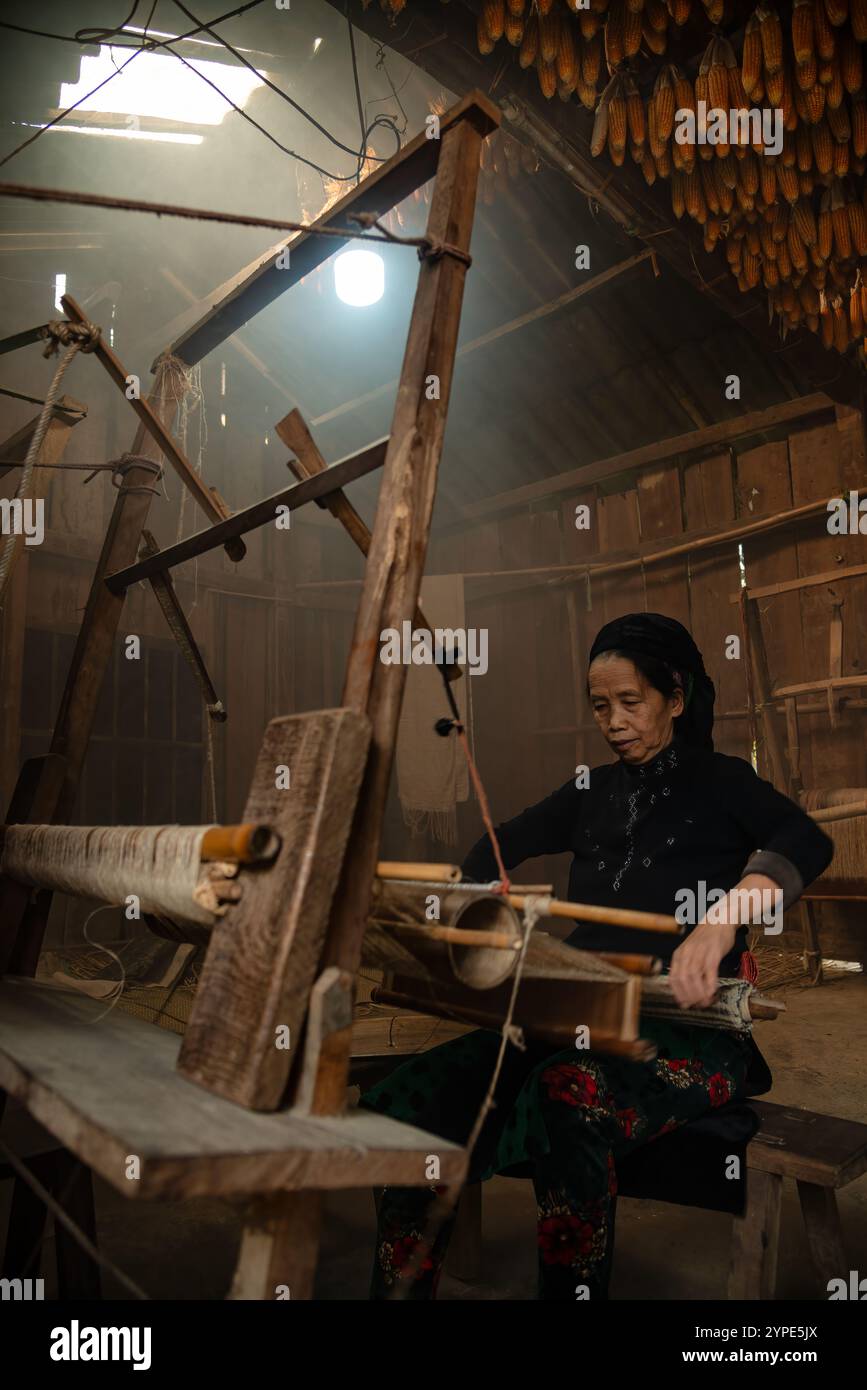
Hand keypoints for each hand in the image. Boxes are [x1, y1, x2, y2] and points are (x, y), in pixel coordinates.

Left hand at [668, 873, 780, 1007]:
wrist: (719, 920)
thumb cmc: (706, 938)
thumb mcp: (691, 951)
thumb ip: (687, 966)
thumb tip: (686, 988)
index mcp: (679, 955)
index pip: (673, 978)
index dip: (678, 994)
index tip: (684, 1004)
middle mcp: (686, 954)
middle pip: (683, 980)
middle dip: (689, 996)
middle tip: (696, 1006)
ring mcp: (699, 953)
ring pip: (694, 977)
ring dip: (699, 993)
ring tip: (706, 1002)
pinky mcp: (713, 952)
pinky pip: (709, 971)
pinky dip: (710, 985)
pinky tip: (713, 993)